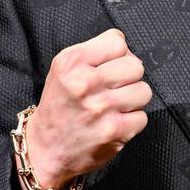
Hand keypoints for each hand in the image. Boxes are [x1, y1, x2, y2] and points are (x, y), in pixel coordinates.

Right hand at [25, 28, 152, 186]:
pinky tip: (114, 122)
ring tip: (115, 106)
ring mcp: (102, 107)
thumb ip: (94, 53)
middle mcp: (86, 82)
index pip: (118, 42)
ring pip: (143, 91)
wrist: (46, 148)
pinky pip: (142, 117)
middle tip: (113, 89)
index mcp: (72, 62)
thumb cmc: (59, 106)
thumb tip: (128, 52)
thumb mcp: (64, 69)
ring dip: (133, 100)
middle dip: (128, 77)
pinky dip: (132, 122)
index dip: (117, 55)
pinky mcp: (115, 130)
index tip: (108, 67)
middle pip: (135, 66)